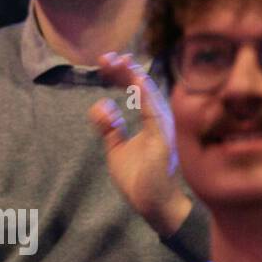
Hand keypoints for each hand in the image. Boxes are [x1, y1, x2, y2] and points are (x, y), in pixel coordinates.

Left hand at [88, 53, 191, 237]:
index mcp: (150, 120)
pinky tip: (136, 80)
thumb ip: (109, 128)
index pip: (135, 91)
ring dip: (134, 77)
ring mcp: (162, 128)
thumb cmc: (140, 178)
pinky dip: (146, 96)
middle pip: (142, 88)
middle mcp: (159, 120)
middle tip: (105, 56)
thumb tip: (98, 104)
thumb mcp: (117, 149)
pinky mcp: (162, 139)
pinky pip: (154, 113)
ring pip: (149, 95)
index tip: (105, 61)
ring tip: (119, 61)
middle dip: (124, 70)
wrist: (154, 204)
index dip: (120, 75)